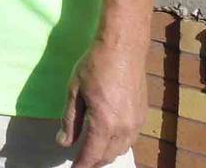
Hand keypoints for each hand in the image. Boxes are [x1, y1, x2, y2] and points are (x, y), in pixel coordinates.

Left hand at [58, 40, 146, 167]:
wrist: (123, 49)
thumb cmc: (94, 66)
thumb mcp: (74, 91)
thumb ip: (70, 120)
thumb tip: (63, 143)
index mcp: (104, 124)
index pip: (91, 155)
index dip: (81, 165)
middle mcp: (124, 129)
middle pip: (108, 156)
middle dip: (93, 162)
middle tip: (80, 162)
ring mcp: (136, 123)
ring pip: (121, 149)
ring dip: (106, 154)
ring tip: (92, 151)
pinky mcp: (142, 115)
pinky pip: (130, 139)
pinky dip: (118, 144)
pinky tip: (108, 137)